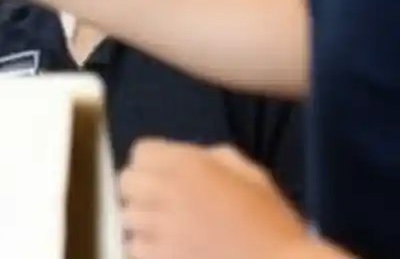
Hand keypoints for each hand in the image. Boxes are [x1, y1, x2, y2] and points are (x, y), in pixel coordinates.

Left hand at [120, 139, 322, 258]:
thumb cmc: (273, 225)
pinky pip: (133, 247)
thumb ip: (214, 158)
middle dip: (140, 192)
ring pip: (127, 216)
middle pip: (126, 181)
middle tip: (161, 206)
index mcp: (191, 165)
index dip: (150, 164)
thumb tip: (187, 155)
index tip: (162, 177)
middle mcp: (170, 190)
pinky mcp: (160, 256)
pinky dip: (145, 250)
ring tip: (167, 232)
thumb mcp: (251, 176)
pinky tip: (169, 252)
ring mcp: (162, 226)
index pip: (141, 151)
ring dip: (143, 223)